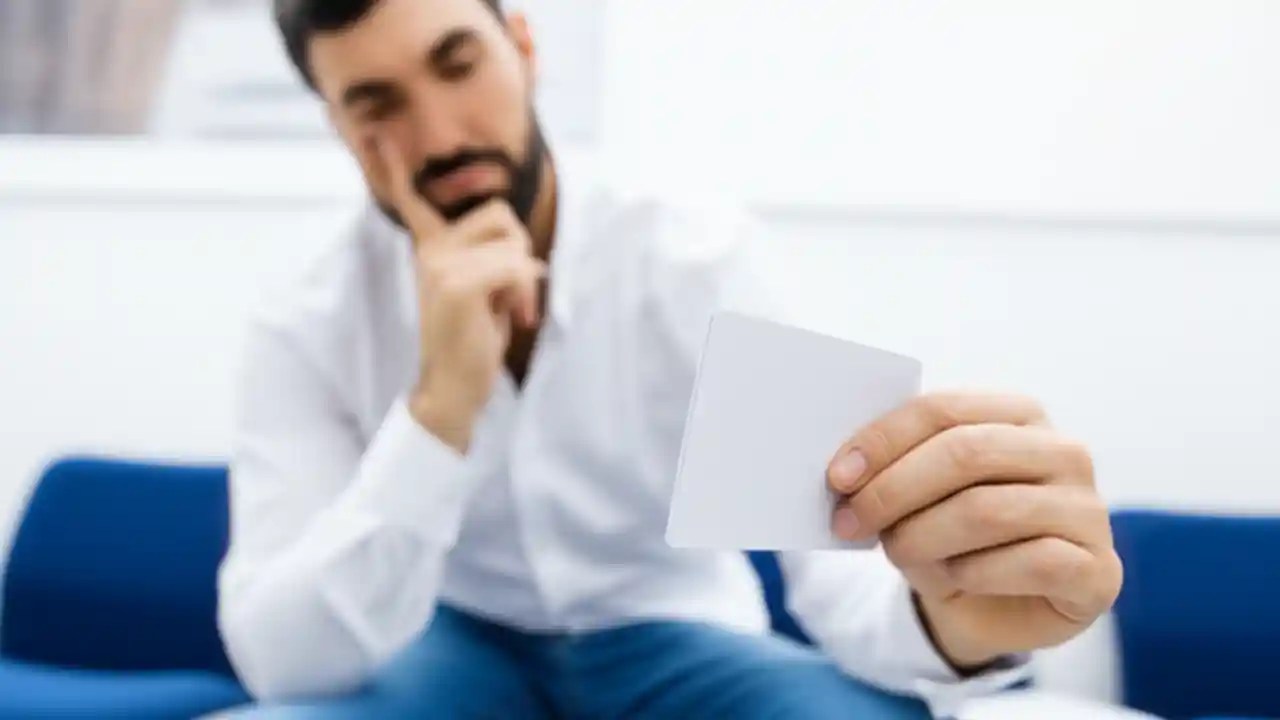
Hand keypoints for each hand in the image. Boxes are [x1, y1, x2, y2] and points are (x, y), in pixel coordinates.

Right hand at [375, 137, 545, 451]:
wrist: (452, 388)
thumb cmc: (473, 340)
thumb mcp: (484, 292)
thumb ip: (492, 261)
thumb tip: (528, 258)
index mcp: (430, 248)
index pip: (411, 199)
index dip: (391, 166)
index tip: (374, 135)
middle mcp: (429, 250)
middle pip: (499, 214)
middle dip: (519, 251)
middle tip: (511, 292)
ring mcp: (440, 265)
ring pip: (513, 242)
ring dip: (525, 279)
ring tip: (509, 307)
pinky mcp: (458, 284)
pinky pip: (516, 266)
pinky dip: (527, 292)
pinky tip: (517, 316)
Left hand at [826, 392, 1122, 668]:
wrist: (984, 606)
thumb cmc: (946, 536)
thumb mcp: (915, 494)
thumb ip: (892, 466)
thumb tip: (845, 467)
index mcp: (1018, 414)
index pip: (944, 409)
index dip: (884, 439)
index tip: (837, 476)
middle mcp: (1064, 452)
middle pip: (964, 453)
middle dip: (893, 490)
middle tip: (849, 522)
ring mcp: (1088, 510)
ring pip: (988, 510)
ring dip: (923, 537)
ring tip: (897, 553)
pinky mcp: (1098, 570)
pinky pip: (1029, 563)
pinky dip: (973, 573)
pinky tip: (952, 577)